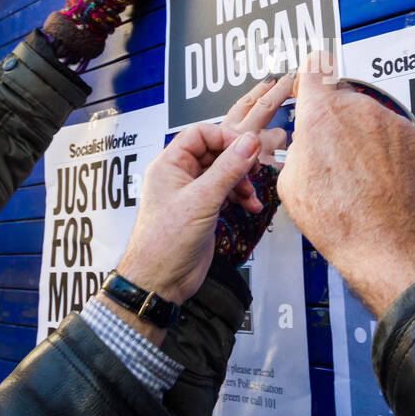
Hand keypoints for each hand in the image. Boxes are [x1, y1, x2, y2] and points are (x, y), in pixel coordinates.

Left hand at [111, 76, 291, 320]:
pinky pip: (225, 192)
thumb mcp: (202, 201)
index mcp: (169, 164)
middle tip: (255, 169)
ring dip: (241, 181)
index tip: (247, 148)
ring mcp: (190, 192)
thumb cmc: (165, 242)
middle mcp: (178, 174)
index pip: (200, 133)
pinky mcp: (201, 210)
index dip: (226, 137)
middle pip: (214, 151)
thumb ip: (228, 170)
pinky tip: (251, 206)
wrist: (159, 282)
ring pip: (223, 172)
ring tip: (252, 195)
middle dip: (237, 160)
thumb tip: (248, 142)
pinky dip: (239, 196)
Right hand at [277, 52, 414, 316]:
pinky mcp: (410, 134)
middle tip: (331, 151)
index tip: (309, 81)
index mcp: (320, 115)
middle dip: (333, 117)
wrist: (385, 241)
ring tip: (356, 172)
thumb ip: (297, 146)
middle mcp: (356, 109)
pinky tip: (376, 175)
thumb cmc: (338, 219)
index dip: (309, 76)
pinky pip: (389, 130)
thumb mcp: (290, 183)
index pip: (313, 68)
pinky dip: (383, 146)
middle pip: (340, 96)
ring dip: (359, 133)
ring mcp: (386, 120)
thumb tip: (303, 141)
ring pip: (366, 114)